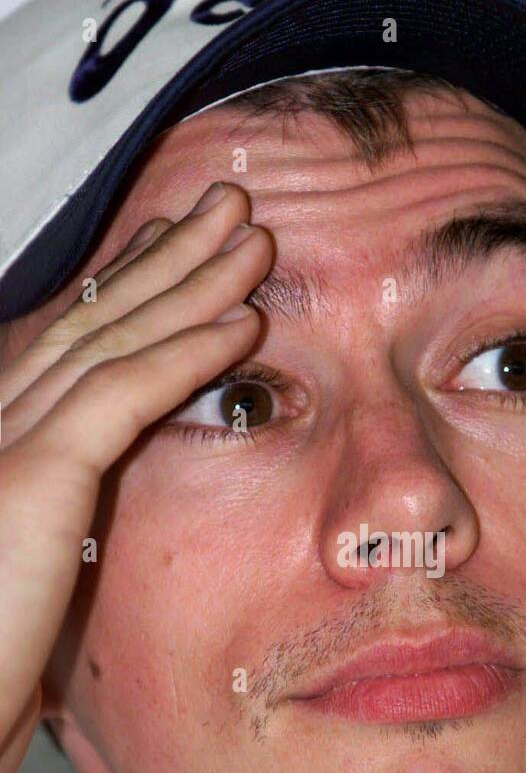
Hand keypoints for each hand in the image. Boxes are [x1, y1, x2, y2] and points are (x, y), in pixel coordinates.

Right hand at [0, 182, 271, 772]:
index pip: (70, 337)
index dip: (132, 283)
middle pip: (93, 318)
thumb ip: (54, 511)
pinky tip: (243, 325)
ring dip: (191, 283)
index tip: (187, 247)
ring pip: (112, 339)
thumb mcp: (23, 565)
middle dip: (167, 257)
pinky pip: (123, 397)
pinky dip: (187, 355)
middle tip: (231, 207)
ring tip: (253, 239)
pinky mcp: (31, 478)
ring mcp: (2, 441)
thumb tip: (93, 500)